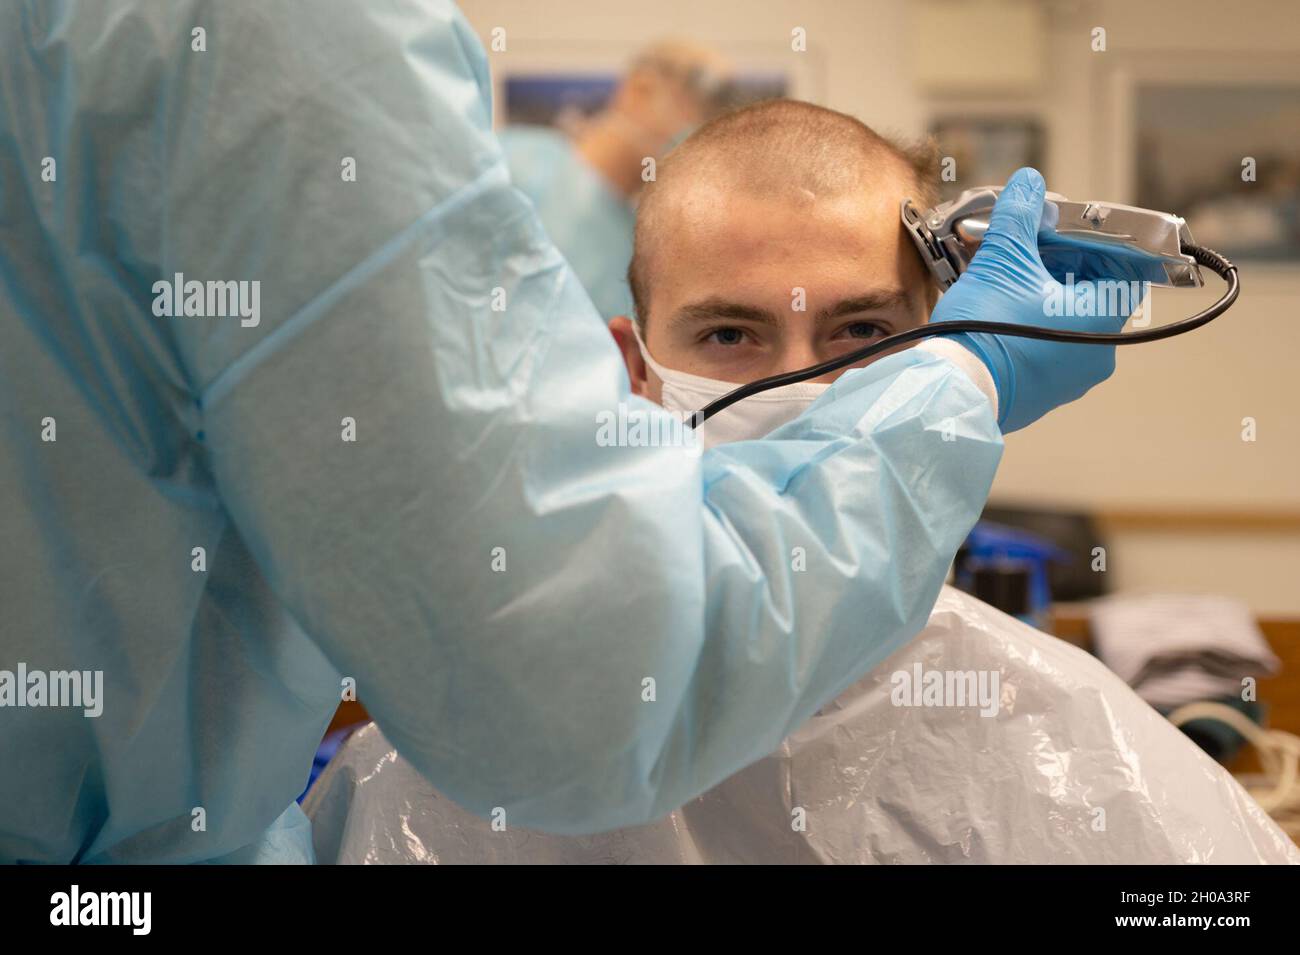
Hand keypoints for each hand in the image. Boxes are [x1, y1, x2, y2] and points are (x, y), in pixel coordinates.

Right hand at [931, 167, 1142, 432]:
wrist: (950, 393)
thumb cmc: (985, 329)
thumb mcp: (1002, 259)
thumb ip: (1020, 215)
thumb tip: (1029, 183)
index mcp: (1102, 320)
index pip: (1126, 270)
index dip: (1099, 244)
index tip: (1068, 232)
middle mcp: (1097, 355)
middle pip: (1092, 295)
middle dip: (1063, 267)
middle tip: (1029, 250)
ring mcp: (1069, 381)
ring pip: (1067, 324)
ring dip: (1044, 298)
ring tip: (1007, 281)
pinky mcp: (1040, 397)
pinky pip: (1046, 352)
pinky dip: (1030, 329)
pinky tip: (999, 316)